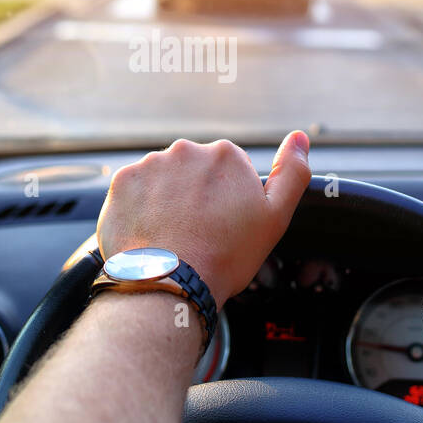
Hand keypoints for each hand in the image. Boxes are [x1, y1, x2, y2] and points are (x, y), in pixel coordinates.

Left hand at [96, 131, 311, 306]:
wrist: (169, 284)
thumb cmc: (225, 256)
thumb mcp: (275, 218)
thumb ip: (292, 173)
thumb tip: (301, 137)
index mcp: (226, 154)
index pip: (226, 172)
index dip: (226, 202)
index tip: (222, 226)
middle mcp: (186, 150)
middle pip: (193, 172)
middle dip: (195, 196)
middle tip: (196, 233)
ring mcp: (150, 164)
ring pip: (163, 180)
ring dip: (166, 201)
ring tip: (171, 236)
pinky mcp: (122, 182)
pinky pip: (134, 190)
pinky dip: (140, 208)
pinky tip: (150, 232)